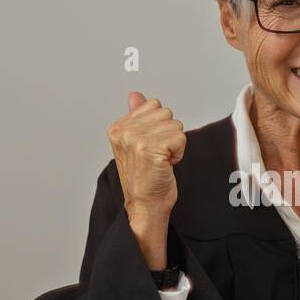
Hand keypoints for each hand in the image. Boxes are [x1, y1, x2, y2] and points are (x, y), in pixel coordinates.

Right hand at [107, 92, 185, 268]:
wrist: (145, 204)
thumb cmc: (144, 177)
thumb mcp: (136, 142)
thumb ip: (136, 116)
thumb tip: (135, 95)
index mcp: (119, 128)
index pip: (152, 106)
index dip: (158, 127)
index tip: (149, 147)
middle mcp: (125, 132)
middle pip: (166, 113)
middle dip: (168, 134)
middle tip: (156, 155)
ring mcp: (137, 140)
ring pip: (175, 125)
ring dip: (174, 144)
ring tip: (160, 160)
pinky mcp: (152, 149)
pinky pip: (180, 138)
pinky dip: (179, 153)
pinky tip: (166, 165)